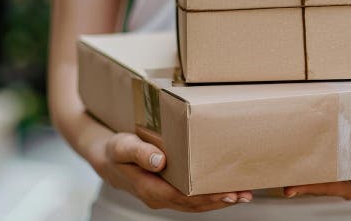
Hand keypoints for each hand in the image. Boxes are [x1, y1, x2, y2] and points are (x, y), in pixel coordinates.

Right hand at [92, 132, 252, 211]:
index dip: (206, 197)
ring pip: (195, 203)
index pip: (183, 197)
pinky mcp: (170, 191)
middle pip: (194, 204)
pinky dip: (211, 195)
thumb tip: (159, 161)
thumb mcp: (123, 146)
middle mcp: (159, 197)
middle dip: (220, 200)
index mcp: (149, 188)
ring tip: (244, 194)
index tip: (227, 192)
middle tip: (244, 194)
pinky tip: (227, 189)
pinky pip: (192, 197)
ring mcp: (165, 196)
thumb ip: (139, 152)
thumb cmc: (116, 150)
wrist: (106, 158)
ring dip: (220, 200)